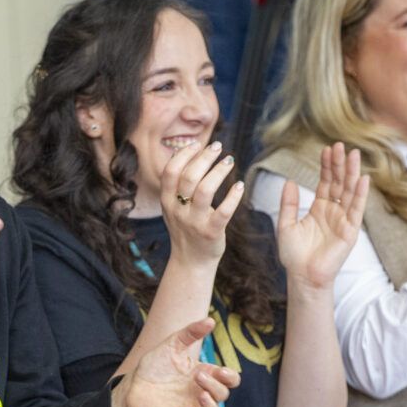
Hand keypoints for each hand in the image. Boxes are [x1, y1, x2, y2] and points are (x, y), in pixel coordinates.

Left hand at [113, 318, 237, 406]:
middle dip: (215, 386)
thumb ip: (190, 333)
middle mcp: (201, 393)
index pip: (229, 380)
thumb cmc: (154, 364)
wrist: (132, 383)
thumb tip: (211, 320)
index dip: (230, 377)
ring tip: (200, 396)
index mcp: (204, 374)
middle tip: (197, 376)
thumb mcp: (171, 344)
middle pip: (223, 395)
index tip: (220, 370)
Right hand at [160, 141, 244, 267]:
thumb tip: (189, 153)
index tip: (197, 144)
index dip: (183, 154)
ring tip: (229, 160)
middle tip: (218, 147)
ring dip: (219, 171)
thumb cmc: (186, 229)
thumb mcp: (173, 208)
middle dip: (204, 157)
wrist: (190, 261)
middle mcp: (178, 210)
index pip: (170, 171)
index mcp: (167, 201)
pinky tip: (240, 185)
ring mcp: (194, 222)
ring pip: (205, 190)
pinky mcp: (211, 232)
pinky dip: (233, 196)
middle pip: (188, 176)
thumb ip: (177, 185)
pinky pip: (224, 211)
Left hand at [277, 142, 368, 289]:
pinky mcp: (350, 231)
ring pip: (349, 192)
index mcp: (319, 209)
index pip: (325, 182)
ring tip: (353, 155)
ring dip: (351, 173)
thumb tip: (288, 181)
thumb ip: (288, 203)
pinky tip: (362, 179)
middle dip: (340, 164)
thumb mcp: (286, 224)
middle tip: (341, 145)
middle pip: (339, 183)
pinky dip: (360, 195)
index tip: (327, 149)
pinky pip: (356, 210)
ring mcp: (344, 220)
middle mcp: (334, 212)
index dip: (327, 166)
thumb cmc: (294, 254)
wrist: (302, 276)